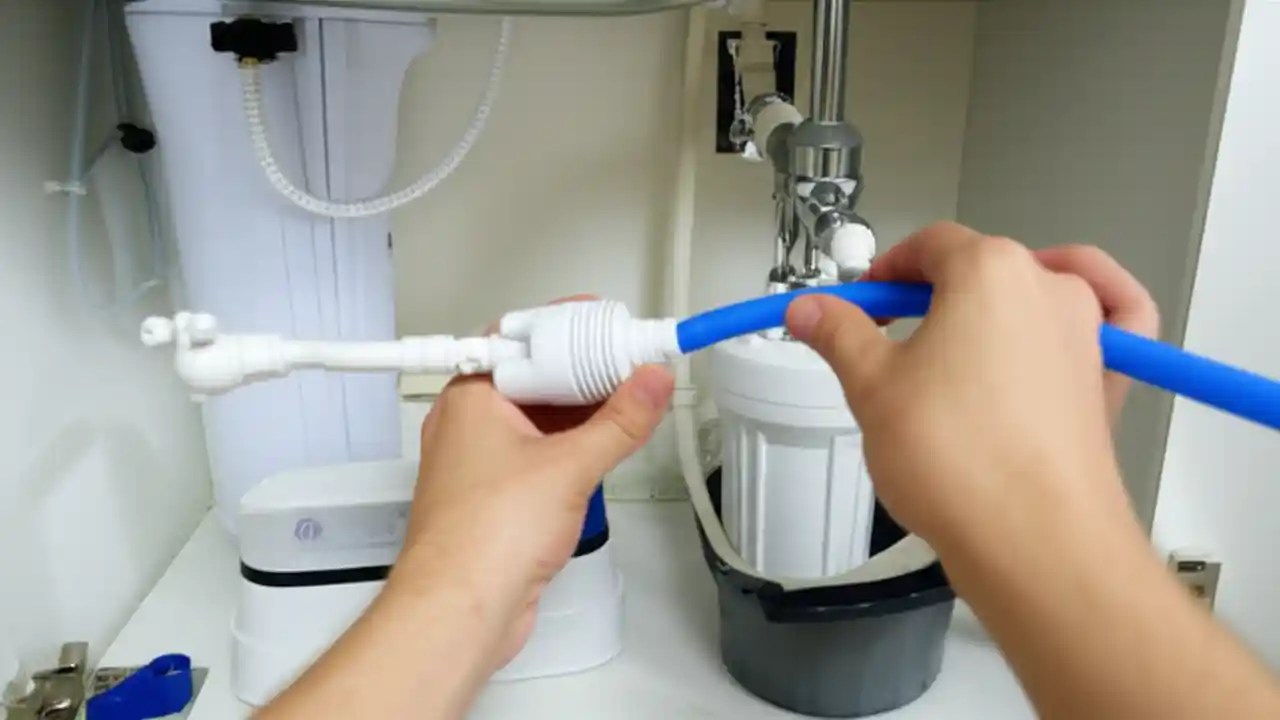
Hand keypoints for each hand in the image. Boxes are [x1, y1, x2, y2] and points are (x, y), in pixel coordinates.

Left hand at [388, 359, 672, 673]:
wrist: (459, 610)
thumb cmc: (483, 537)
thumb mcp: (570, 466)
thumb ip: (620, 421)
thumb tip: (651, 382)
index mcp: (471, 395)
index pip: (522, 338)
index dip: (569, 330)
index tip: (609, 328)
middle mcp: (469, 423)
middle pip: (534, 378)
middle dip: (583, 370)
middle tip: (629, 361)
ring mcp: (481, 462)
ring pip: (538, 418)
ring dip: (581, 410)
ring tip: (628, 399)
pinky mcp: (496, 497)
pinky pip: (538, 455)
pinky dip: (572, 446)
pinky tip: (604, 446)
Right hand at [787, 223, 1142, 553]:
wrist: (1034, 539)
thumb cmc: (950, 455)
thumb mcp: (872, 387)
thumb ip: (840, 335)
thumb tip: (807, 307)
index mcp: (988, 270)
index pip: (929, 245)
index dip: (887, 272)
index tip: (860, 311)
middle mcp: (1049, 286)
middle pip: (981, 267)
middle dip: (931, 296)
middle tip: (890, 346)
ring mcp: (1090, 331)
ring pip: (1038, 292)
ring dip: (993, 310)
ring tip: (955, 357)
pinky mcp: (1112, 378)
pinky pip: (1118, 317)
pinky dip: (1098, 304)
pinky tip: (1071, 316)